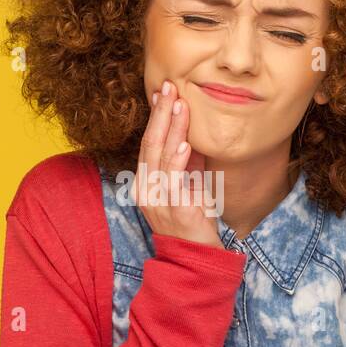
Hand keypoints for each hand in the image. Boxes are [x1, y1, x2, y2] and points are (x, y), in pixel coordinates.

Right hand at [135, 81, 223, 248]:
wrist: (198, 258)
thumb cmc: (194, 221)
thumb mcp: (191, 185)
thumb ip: (190, 162)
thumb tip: (192, 134)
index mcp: (147, 183)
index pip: (149, 143)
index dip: (155, 117)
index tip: (163, 92)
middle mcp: (147, 190)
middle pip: (151, 145)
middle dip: (160, 114)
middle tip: (169, 88)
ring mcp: (158, 201)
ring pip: (161, 158)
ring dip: (171, 129)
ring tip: (179, 106)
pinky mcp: (175, 211)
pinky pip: (174, 181)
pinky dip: (178, 160)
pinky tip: (184, 143)